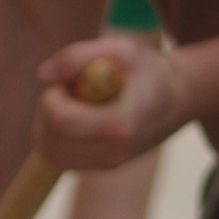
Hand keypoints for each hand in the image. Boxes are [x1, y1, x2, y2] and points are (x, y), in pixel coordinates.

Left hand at [34, 34, 184, 170]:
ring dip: (49, 125)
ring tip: (74, 104)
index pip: (60, 121)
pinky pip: (58, 158)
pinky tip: (79, 119)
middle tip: (69, 90)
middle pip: (48, 141)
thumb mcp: (119, 49)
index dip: (52, 97)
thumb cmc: (146, 71)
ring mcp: (106, 165)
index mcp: (120, 124)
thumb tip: (44, 75)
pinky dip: (57, 137)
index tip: (67, 81)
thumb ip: (78, 57)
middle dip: (48, 110)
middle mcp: (112, 153)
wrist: (174, 101)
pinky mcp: (99, 169)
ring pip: (49, 152)